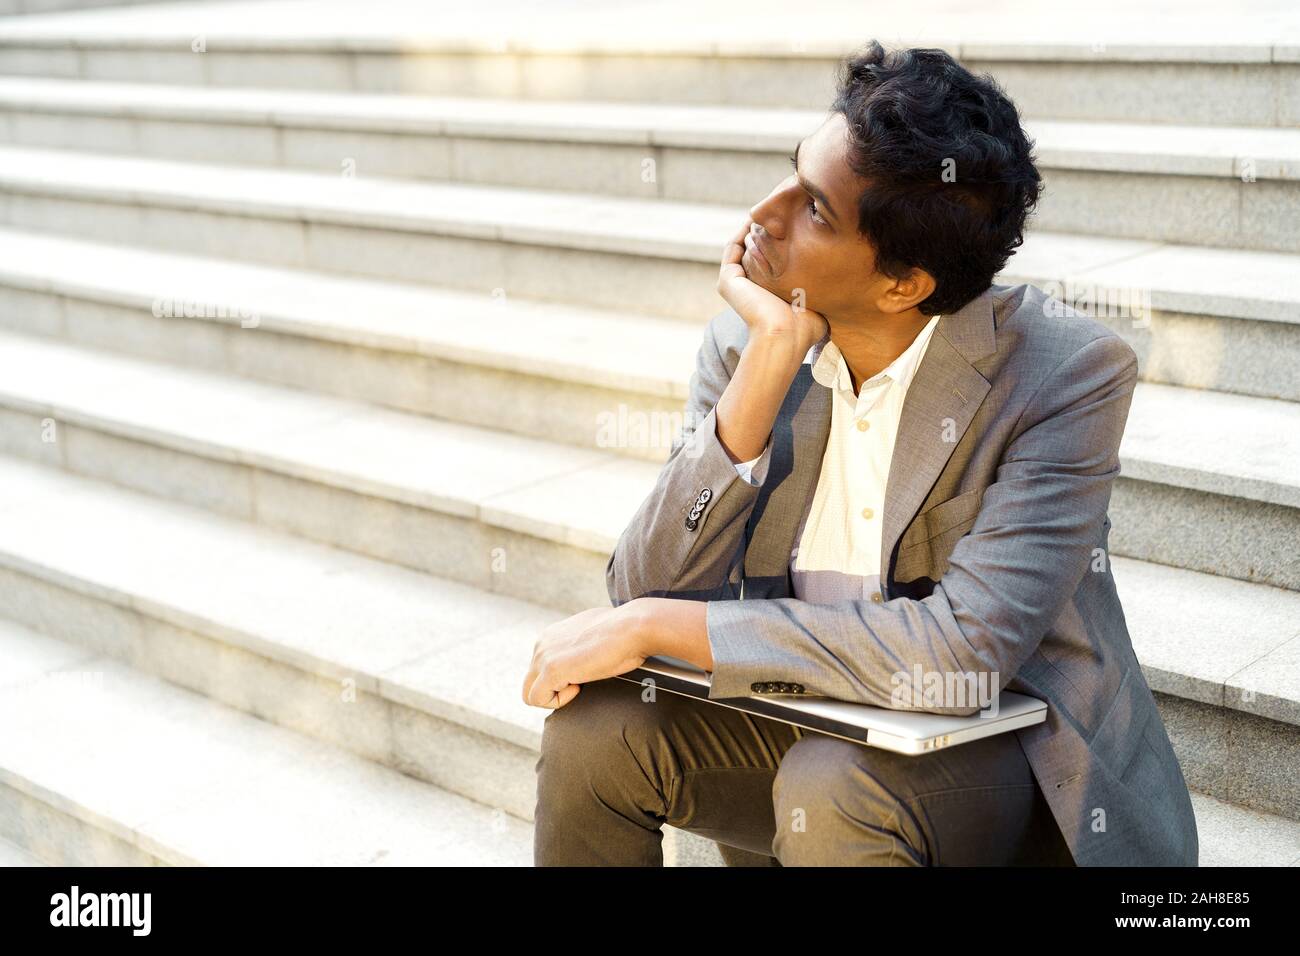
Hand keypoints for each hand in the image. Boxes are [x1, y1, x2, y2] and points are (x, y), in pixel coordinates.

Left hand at [521, 605, 648, 709]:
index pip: (541, 669)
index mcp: (551, 635)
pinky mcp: (550, 670)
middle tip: (581, 684)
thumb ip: (580, 645)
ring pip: (530, 694)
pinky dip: (559, 701)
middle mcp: (542, 643)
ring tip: (581, 685)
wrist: (633, 627)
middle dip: (554, 690)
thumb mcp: (595, 635)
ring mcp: (543, 656)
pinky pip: (539, 699)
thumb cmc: (624, 632)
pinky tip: (580, 686)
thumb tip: (587, 655)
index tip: (585, 673)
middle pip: (531, 682)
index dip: (562, 679)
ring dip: (555, 697)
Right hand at [718, 218, 828, 355]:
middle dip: (766, 229)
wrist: (785, 336)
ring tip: (771, 207)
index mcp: (765, 292)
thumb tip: (849, 282)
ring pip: (742, 245)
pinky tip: (759, 218)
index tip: (796, 221)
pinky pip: (733, 247)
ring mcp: (736, 283)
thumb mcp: (816, 303)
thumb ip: (821, 289)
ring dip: (753, 226)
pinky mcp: (727, 280)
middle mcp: (749, 287)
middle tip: (781, 207)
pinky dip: (742, 231)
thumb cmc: (803, 327)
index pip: (769, 260)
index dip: (781, 240)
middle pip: (755, 249)